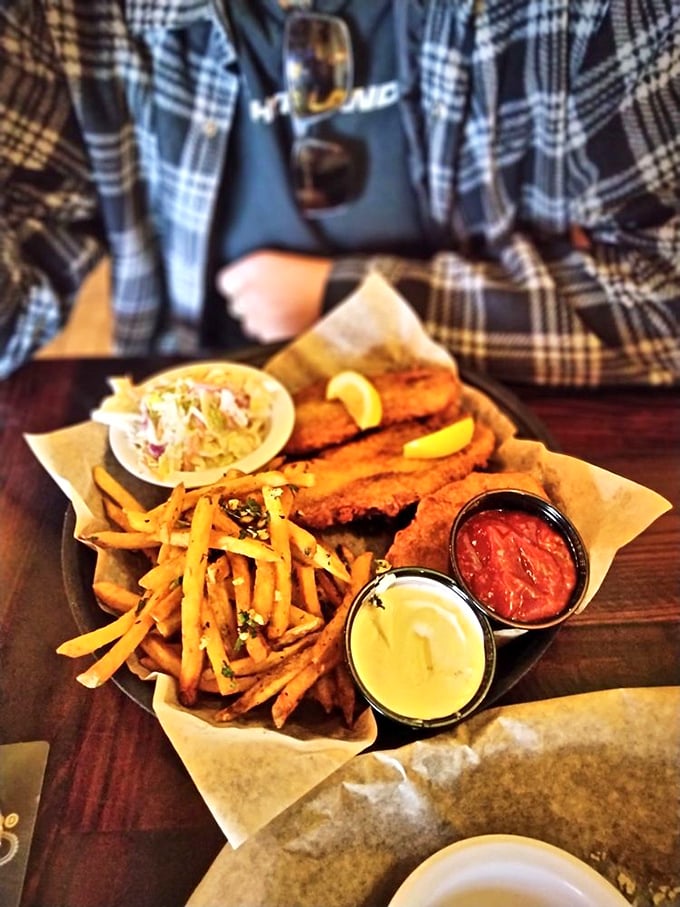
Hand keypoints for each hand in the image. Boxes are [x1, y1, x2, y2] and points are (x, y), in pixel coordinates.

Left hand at [215, 251, 332, 341]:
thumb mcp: (277, 261)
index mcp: (255, 267)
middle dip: (249, 303)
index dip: (237, 286)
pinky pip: (262, 336)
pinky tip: (287, 321)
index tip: (248, 287)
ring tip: (282, 309)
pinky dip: (272, 332)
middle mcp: (254, 291)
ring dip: (260, 319)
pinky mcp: (272, 334)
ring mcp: (262, 316)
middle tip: (272, 297)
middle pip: (235, 305)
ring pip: (248, 324)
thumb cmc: (313, 277)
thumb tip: (232, 285)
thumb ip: (249, 272)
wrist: (338, 294)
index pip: (224, 283)